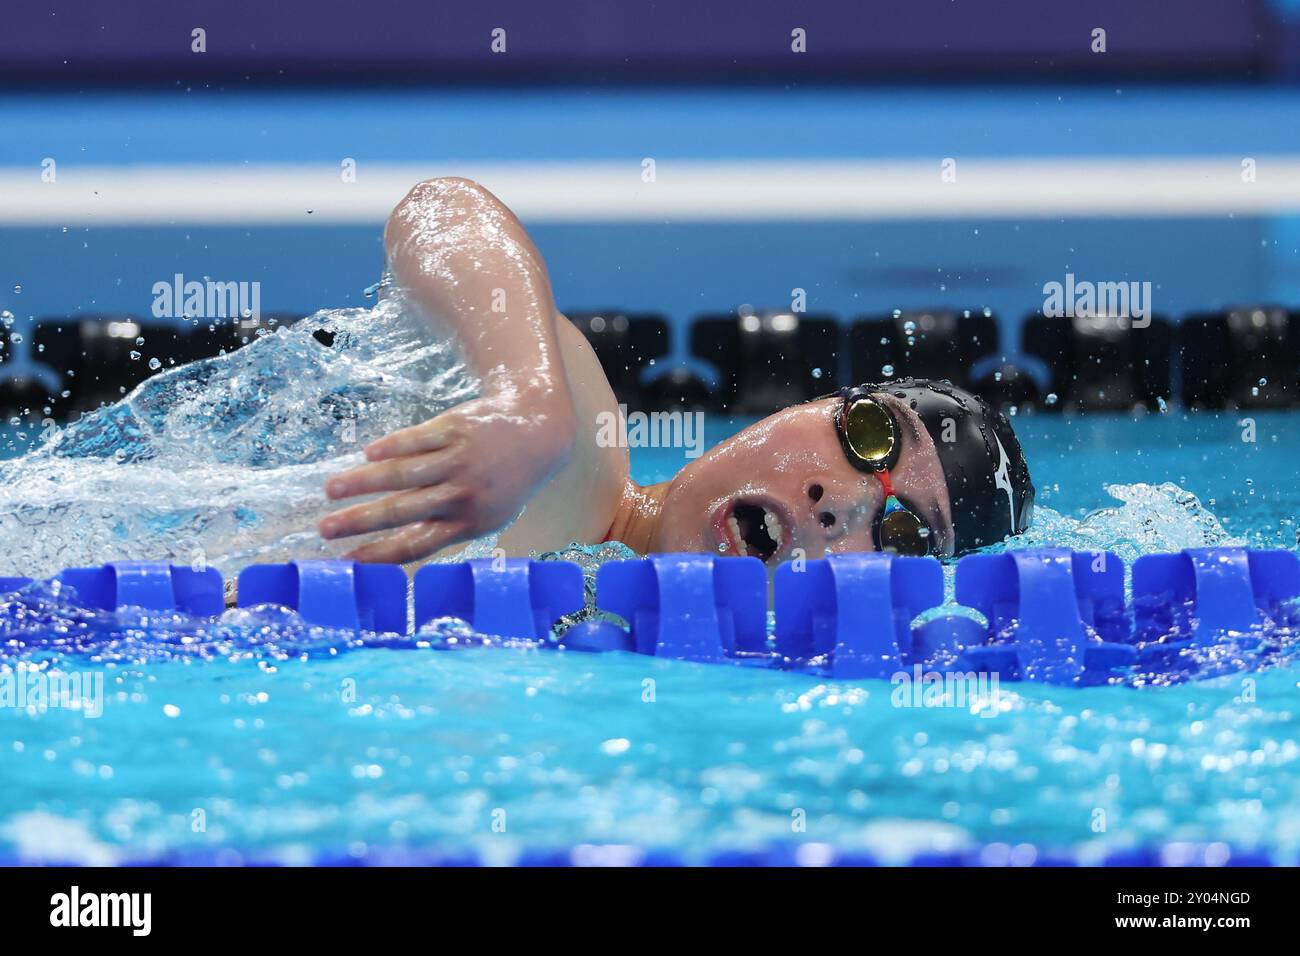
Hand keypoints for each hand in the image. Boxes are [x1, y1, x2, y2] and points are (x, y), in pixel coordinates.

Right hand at [318, 389, 575, 562]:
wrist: (537, 431)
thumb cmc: (503, 482)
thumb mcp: (487, 514)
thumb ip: (446, 528)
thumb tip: (392, 549)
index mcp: (470, 523)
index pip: (416, 544)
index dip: (379, 553)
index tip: (347, 560)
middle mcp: (463, 494)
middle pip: (401, 511)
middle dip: (358, 521)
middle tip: (324, 529)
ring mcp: (458, 460)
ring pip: (401, 474)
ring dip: (361, 482)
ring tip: (330, 489)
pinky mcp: (454, 428)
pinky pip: (414, 440)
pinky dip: (388, 448)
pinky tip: (366, 455)